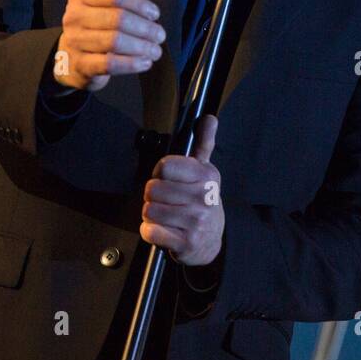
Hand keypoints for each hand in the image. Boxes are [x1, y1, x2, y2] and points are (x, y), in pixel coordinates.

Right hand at [53, 0, 164, 92]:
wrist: (73, 59)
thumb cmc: (95, 28)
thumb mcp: (107, 6)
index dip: (139, 4)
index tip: (155, 14)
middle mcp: (73, 17)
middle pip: (117, 19)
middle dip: (144, 28)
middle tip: (160, 35)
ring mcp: (74, 41)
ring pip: (115, 41)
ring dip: (141, 47)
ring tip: (155, 50)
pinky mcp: (79, 64)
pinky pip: (110, 64)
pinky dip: (131, 63)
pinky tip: (145, 62)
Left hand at [141, 114, 223, 266]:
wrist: (211, 240)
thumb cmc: (202, 201)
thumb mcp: (205, 171)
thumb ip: (204, 143)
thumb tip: (209, 117)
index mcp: (206, 176)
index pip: (165, 166)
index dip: (159, 174)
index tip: (168, 181)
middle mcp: (204, 197)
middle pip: (152, 189)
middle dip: (153, 197)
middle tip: (166, 202)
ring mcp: (196, 221)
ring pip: (149, 210)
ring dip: (150, 215)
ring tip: (165, 216)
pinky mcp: (186, 242)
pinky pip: (151, 231)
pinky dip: (150, 232)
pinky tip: (162, 231)